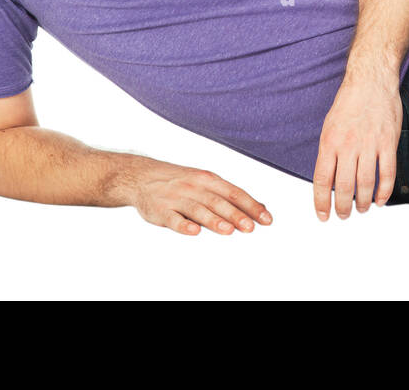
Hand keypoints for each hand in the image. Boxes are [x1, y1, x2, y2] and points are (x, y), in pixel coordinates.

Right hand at [128, 159, 271, 235]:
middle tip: (251, 227)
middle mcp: (195, 187)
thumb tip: (260, 208)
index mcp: (208, 180)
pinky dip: (184, 225)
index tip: (266, 219)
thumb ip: (230, 196)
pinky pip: (173, 219)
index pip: (235, 193)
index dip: (251, 206)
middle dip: (236, 215)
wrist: (142, 177)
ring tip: (229, 230)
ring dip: (214, 220)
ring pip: (198, 210)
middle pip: (218, 202)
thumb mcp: (206, 182)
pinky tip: (194, 231)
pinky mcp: (160, 211)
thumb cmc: (180, 182)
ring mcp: (177, 199)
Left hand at [313, 76, 402, 219]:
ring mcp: (370, 144)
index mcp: (330, 142)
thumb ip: (329, 152)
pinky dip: (384, 191)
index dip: (321, 202)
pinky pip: (387, 174)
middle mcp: (348, 145)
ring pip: (366, 184)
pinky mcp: (389, 142)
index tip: (323, 216)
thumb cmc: (349, 103)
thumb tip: (329, 179)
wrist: (371, 80)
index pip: (322, 180)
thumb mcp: (329, 126)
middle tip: (344, 215)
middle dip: (343, 207)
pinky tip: (380, 200)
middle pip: (344, 187)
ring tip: (361, 209)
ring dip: (363, 202)